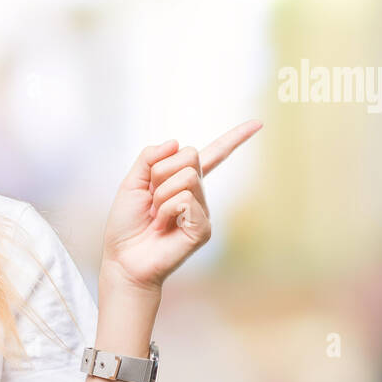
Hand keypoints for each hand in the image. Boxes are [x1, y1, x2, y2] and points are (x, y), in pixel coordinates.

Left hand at [101, 120, 262, 294]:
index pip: (212, 154)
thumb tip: (176, 142)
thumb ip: (149, 158)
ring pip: (186, 177)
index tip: (258, 123)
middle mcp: (197, 194)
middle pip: (189, 155)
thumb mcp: (131, 183)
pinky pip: (185, 200)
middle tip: (151, 200)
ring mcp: (202, 210)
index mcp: (181, 181)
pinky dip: (166, 210)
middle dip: (160, 173)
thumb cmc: (126, 224)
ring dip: (160, 194)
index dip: (234, 138)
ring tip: (156, 216)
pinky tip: (164, 227)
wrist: (122, 259)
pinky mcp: (203, 228)